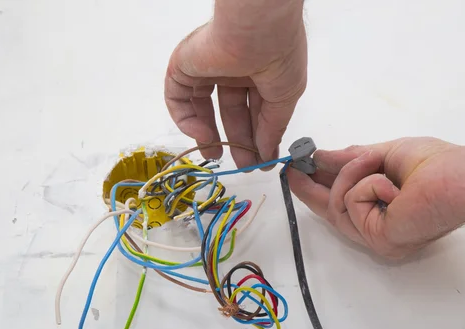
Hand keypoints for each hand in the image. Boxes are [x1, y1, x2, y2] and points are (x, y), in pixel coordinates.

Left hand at [165, 2, 306, 167]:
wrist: (257, 28)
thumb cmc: (279, 56)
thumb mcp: (284, 97)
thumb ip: (273, 128)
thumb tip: (268, 155)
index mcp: (259, 70)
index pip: (254, 108)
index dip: (257, 135)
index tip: (261, 160)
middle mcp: (233, 67)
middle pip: (229, 110)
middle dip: (236, 138)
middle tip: (241, 164)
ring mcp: (207, 66)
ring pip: (202, 106)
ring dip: (207, 133)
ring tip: (215, 155)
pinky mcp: (183, 67)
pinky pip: (179, 98)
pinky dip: (187, 120)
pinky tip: (203, 134)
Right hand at [287, 137, 460, 258]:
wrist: (458, 179)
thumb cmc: (433, 165)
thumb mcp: (382, 155)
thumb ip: (350, 160)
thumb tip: (322, 156)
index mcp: (383, 211)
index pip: (343, 202)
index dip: (320, 186)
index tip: (301, 170)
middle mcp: (378, 228)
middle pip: (332, 212)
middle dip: (310, 190)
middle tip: (289, 171)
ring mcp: (377, 237)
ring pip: (338, 205)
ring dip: (352, 174)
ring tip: (372, 161)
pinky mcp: (377, 238)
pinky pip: (351, 204)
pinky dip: (368, 184)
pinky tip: (393, 187)